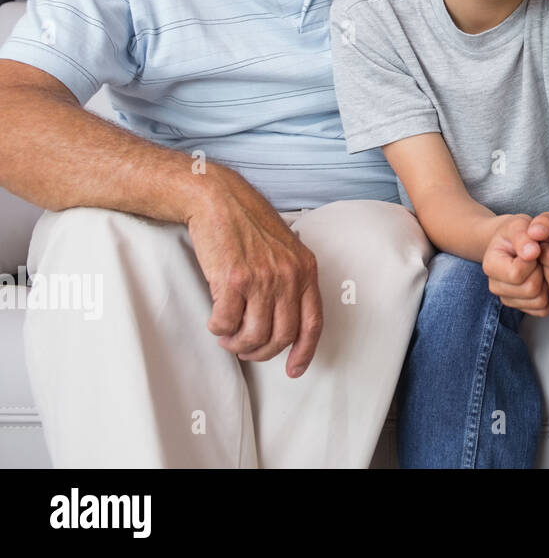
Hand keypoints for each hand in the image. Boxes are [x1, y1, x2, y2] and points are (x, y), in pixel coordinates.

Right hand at [187, 167, 322, 377]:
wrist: (220, 200)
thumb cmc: (248, 224)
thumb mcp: (284, 250)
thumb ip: (290, 281)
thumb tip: (282, 321)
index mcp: (305, 271)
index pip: (312, 323)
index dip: (304, 352)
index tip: (294, 369)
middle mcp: (288, 277)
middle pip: (280, 336)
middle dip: (260, 351)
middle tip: (244, 347)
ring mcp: (262, 279)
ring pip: (253, 335)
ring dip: (236, 343)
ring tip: (228, 336)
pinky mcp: (233, 279)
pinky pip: (225, 323)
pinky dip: (218, 328)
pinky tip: (215, 319)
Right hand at [482, 214, 548, 316]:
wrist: (515, 243)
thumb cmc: (518, 232)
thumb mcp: (519, 225)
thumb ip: (524, 236)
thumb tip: (531, 252)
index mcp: (491, 265)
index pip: (517, 274)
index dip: (533, 261)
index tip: (535, 249)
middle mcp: (495, 286)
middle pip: (530, 290)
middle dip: (541, 273)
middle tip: (540, 260)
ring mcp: (508, 298)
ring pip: (538, 302)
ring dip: (546, 284)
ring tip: (541, 268)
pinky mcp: (521, 307)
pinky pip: (543, 310)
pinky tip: (543, 280)